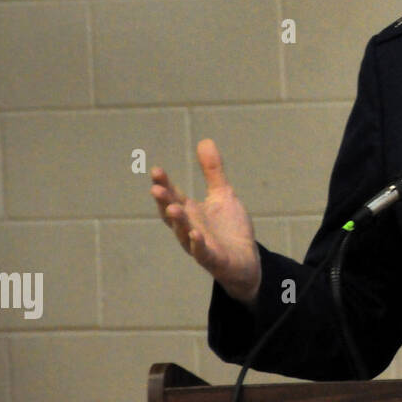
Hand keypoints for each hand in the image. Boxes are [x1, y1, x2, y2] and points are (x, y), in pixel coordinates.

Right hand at [151, 139, 261, 305]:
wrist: (246, 261)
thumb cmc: (229, 229)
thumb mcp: (223, 195)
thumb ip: (212, 171)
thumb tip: (205, 141)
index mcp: (190, 213)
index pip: (173, 196)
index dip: (164, 184)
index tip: (156, 170)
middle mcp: (189, 228)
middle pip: (172, 214)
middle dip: (164, 201)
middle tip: (156, 188)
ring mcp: (200, 245)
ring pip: (183, 233)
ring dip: (178, 221)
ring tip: (173, 207)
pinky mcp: (214, 259)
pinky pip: (203, 253)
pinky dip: (198, 244)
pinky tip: (195, 234)